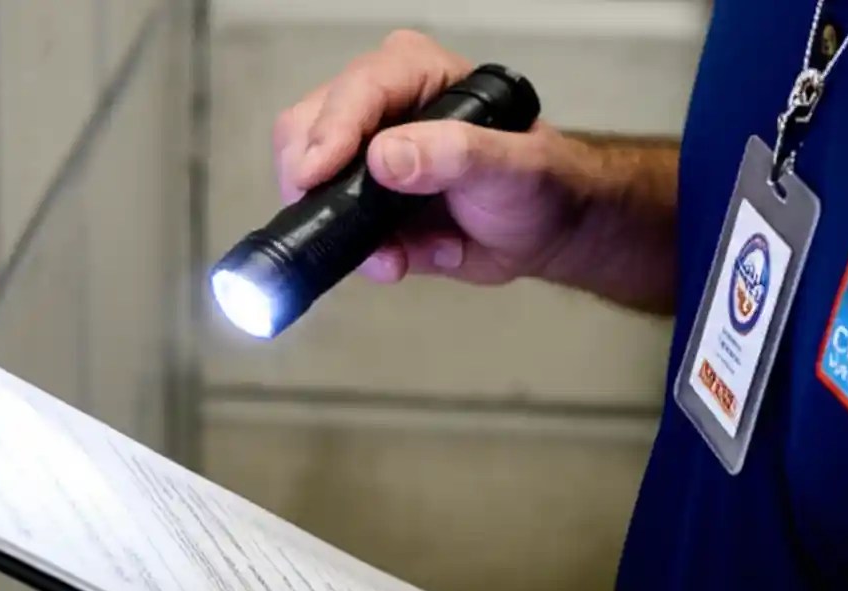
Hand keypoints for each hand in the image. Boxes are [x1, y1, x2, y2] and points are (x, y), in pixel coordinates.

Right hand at [272, 30, 591, 287]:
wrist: (543, 233)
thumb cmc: (539, 185)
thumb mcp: (514, 168)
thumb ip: (460, 155)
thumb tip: (384, 157)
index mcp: (412, 72)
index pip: (354, 91)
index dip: (329, 132)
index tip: (315, 177)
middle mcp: (375, 105)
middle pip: (304, 130)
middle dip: (319, 186)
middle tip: (352, 230)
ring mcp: (359, 155)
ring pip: (305, 184)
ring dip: (344, 230)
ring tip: (400, 257)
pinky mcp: (357, 202)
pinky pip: (329, 227)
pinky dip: (362, 253)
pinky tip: (404, 260)